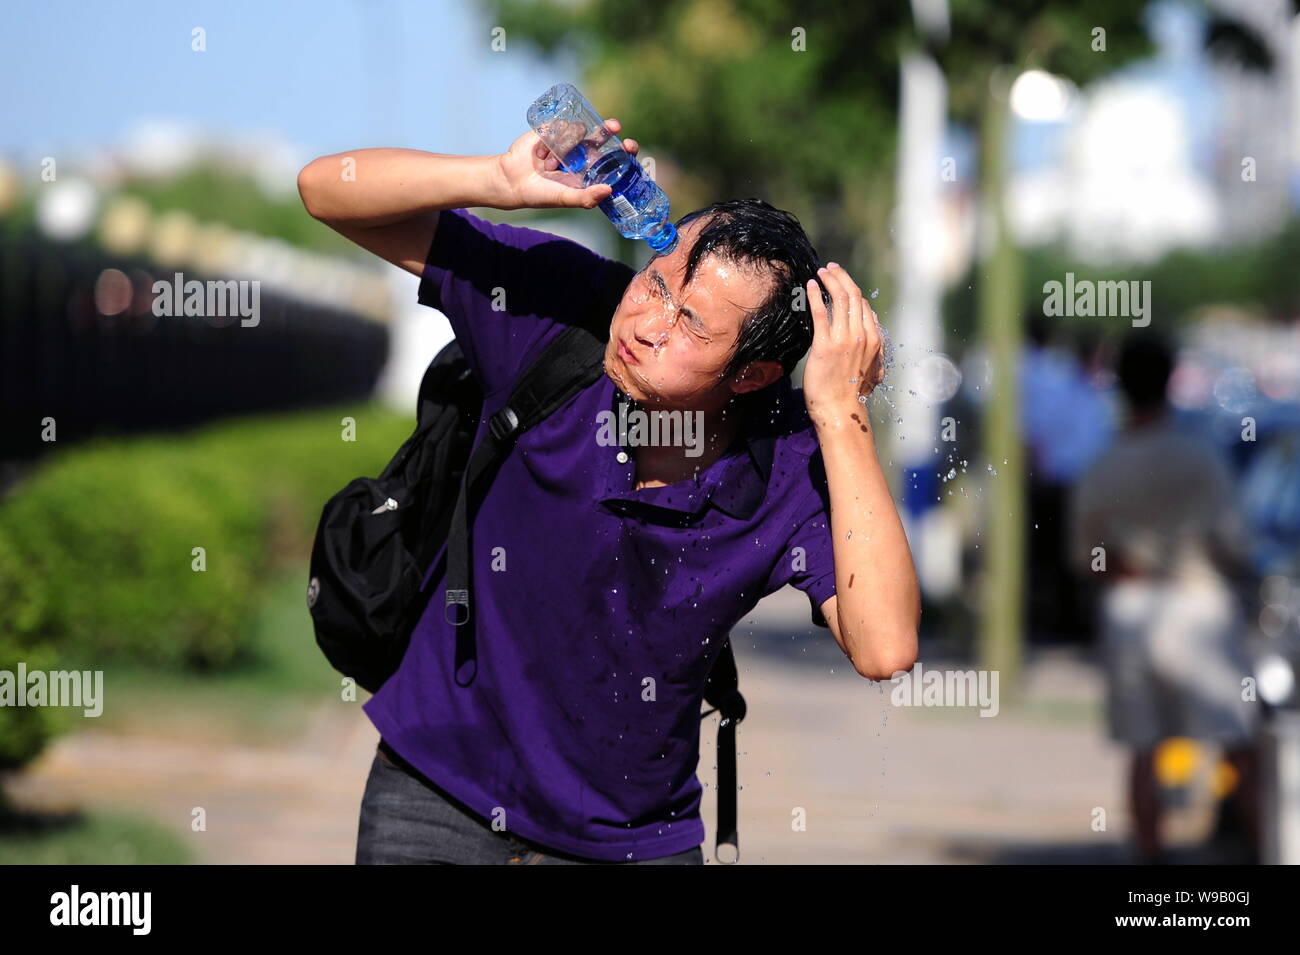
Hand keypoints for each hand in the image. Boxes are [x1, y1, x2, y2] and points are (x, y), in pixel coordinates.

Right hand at [495, 118, 638, 210]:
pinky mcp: (551, 130)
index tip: (629, 146)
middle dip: (609, 129)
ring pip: (578, 131)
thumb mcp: (565, 198)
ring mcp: (567, 141)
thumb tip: (609, 190)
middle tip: (614, 127)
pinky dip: (551, 142)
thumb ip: (586, 197)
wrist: (512, 181)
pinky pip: (560, 126)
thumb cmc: (541, 194)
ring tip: (548, 167)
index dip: (624, 150)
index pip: (613, 157)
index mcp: (589, 170)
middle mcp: (581, 154)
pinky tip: (539, 155)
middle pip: (601, 137)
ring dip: (564, 149)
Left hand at [801, 262, 884, 430]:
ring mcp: (844, 339)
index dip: (852, 289)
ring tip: (820, 272)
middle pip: (853, 296)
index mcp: (874, 340)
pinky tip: (810, 286)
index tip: (840, 281)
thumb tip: (872, 326)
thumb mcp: (872, 368)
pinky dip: (815, 295)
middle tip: (830, 268)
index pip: (864, 306)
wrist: (840, 410)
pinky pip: (821, 312)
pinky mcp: (824, 345)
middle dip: (841, 277)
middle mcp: (862, 336)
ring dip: (829, 281)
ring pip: (840, 299)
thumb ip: (873, 346)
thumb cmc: (852, 392)